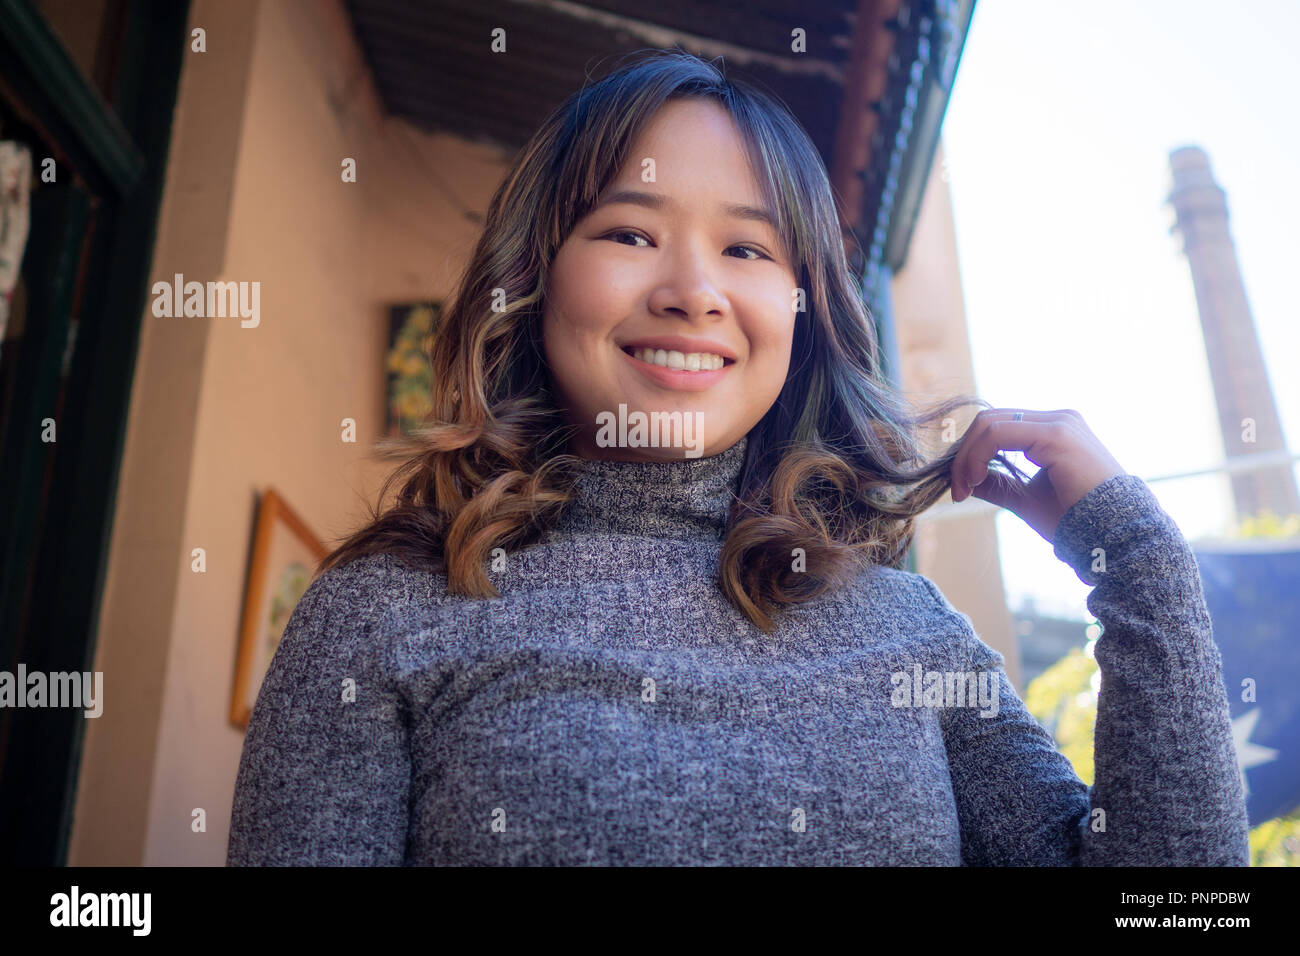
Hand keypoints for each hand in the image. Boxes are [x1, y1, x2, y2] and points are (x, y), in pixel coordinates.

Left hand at [949, 408, 1126, 542]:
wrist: (1113, 535)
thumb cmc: (1075, 520)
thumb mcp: (1026, 499)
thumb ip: (998, 484)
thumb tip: (968, 478)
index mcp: (1054, 430)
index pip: (998, 427)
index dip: (971, 453)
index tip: (961, 489)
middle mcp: (1058, 419)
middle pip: (989, 421)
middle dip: (963, 454)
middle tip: (957, 489)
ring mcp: (1059, 422)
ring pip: (989, 424)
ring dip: (966, 457)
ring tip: (963, 489)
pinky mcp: (1056, 434)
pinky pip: (998, 434)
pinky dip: (977, 456)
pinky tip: (974, 481)